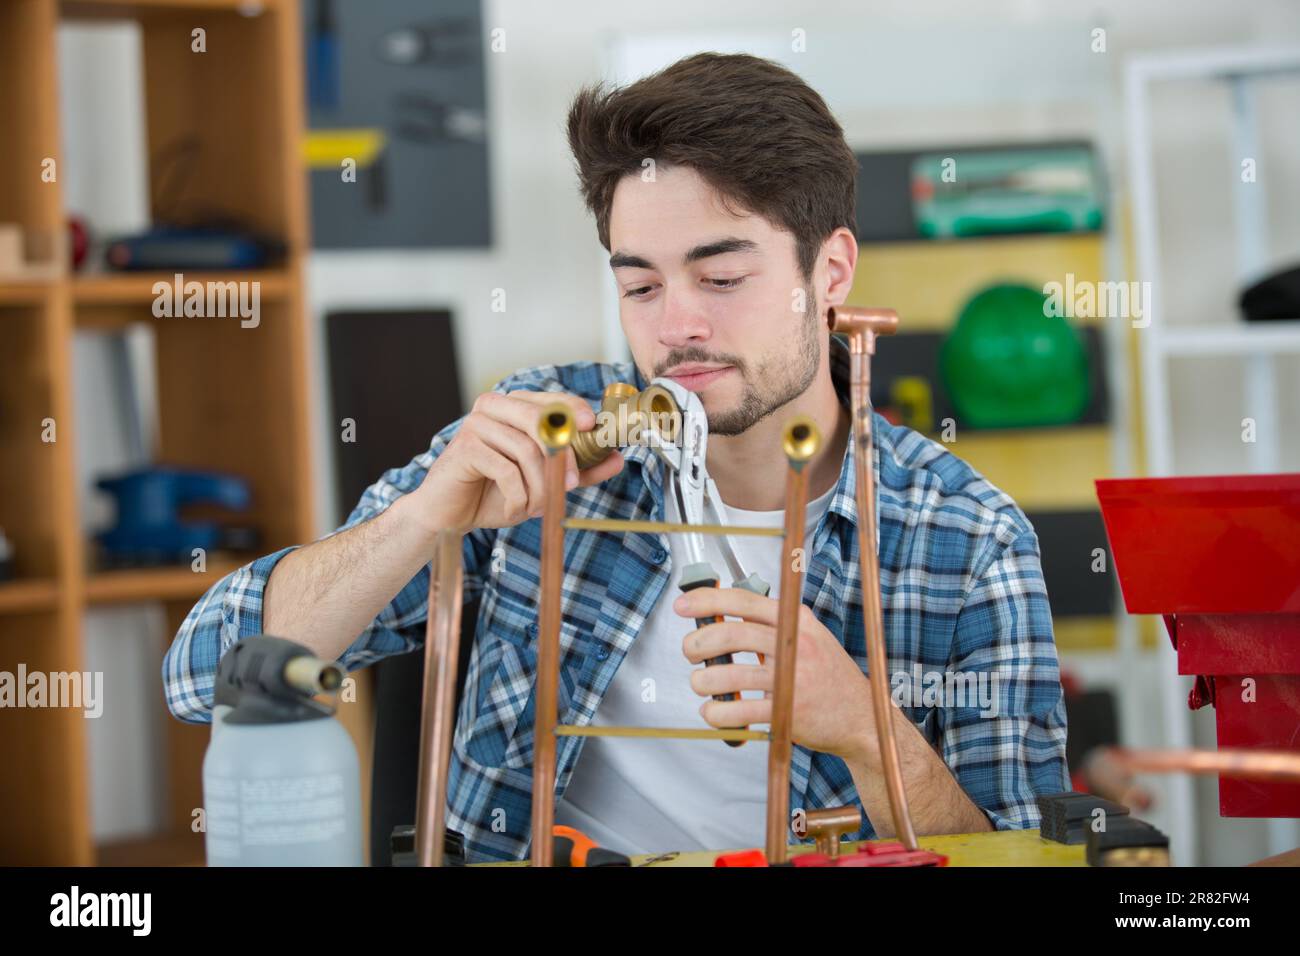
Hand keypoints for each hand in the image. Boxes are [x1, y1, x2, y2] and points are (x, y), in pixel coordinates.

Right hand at [414, 389, 624, 530]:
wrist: (449, 516)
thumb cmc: (493, 494)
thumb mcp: (543, 483)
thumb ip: (577, 470)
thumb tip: (617, 459)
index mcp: (513, 407)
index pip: (551, 400)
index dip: (574, 410)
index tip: (592, 426)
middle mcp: (494, 407)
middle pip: (541, 420)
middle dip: (563, 456)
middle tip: (570, 484)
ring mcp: (477, 424)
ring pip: (528, 450)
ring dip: (538, 487)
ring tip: (534, 507)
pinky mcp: (466, 447)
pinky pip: (508, 470)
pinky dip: (517, 497)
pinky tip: (513, 508)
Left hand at [675, 587, 874, 759]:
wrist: (861, 716)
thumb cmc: (828, 675)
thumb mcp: (808, 636)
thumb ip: (770, 623)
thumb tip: (721, 611)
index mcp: (796, 620)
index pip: (744, 600)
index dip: (707, 601)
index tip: (682, 606)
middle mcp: (795, 645)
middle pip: (732, 634)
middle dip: (698, 643)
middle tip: (689, 652)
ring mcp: (792, 679)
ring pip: (729, 675)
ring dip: (702, 681)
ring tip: (700, 684)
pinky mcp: (787, 712)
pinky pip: (739, 711)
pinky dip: (717, 713)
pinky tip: (714, 711)